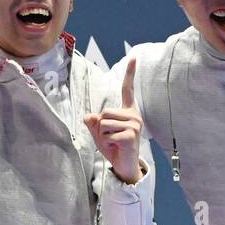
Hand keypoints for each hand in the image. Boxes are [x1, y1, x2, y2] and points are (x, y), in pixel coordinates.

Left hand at [83, 56, 142, 183]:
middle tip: (110, 138)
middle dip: (100, 128)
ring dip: (103, 137)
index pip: (127, 89)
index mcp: (128, 111)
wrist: (124, 166)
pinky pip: (108, 135)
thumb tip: (89, 116)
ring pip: (104, 124)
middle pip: (104, 112)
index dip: (130, 73)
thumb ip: (93, 123)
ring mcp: (134, 125)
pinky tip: (117, 148)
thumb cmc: (114, 148)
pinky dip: (107, 144)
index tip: (134, 57)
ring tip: (113, 143)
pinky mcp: (131, 135)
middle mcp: (134, 115)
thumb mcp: (100, 134)